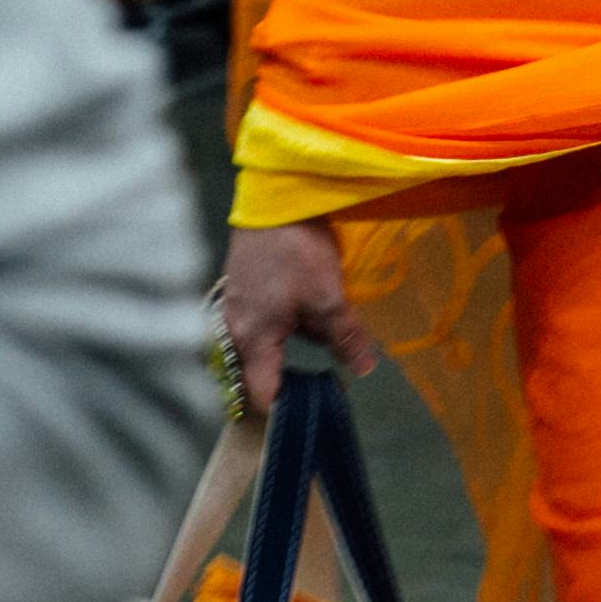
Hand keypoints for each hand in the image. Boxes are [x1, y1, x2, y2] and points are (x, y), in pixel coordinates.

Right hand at [220, 220, 378, 413]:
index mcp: (251, 339)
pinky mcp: (243, 287)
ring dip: (300, 331)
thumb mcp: (328, 297)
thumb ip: (345, 337)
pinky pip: (268, 315)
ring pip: (272, 337)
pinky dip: (292, 313)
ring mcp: (236, 307)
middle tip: (333, 352)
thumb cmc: (296, 251)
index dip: (288, 404)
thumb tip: (365, 370)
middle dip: (301, 361)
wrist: (273, 197)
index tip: (316, 398)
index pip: (261, 394)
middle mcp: (235, 329)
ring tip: (329, 309)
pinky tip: (312, 293)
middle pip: (268, 365)